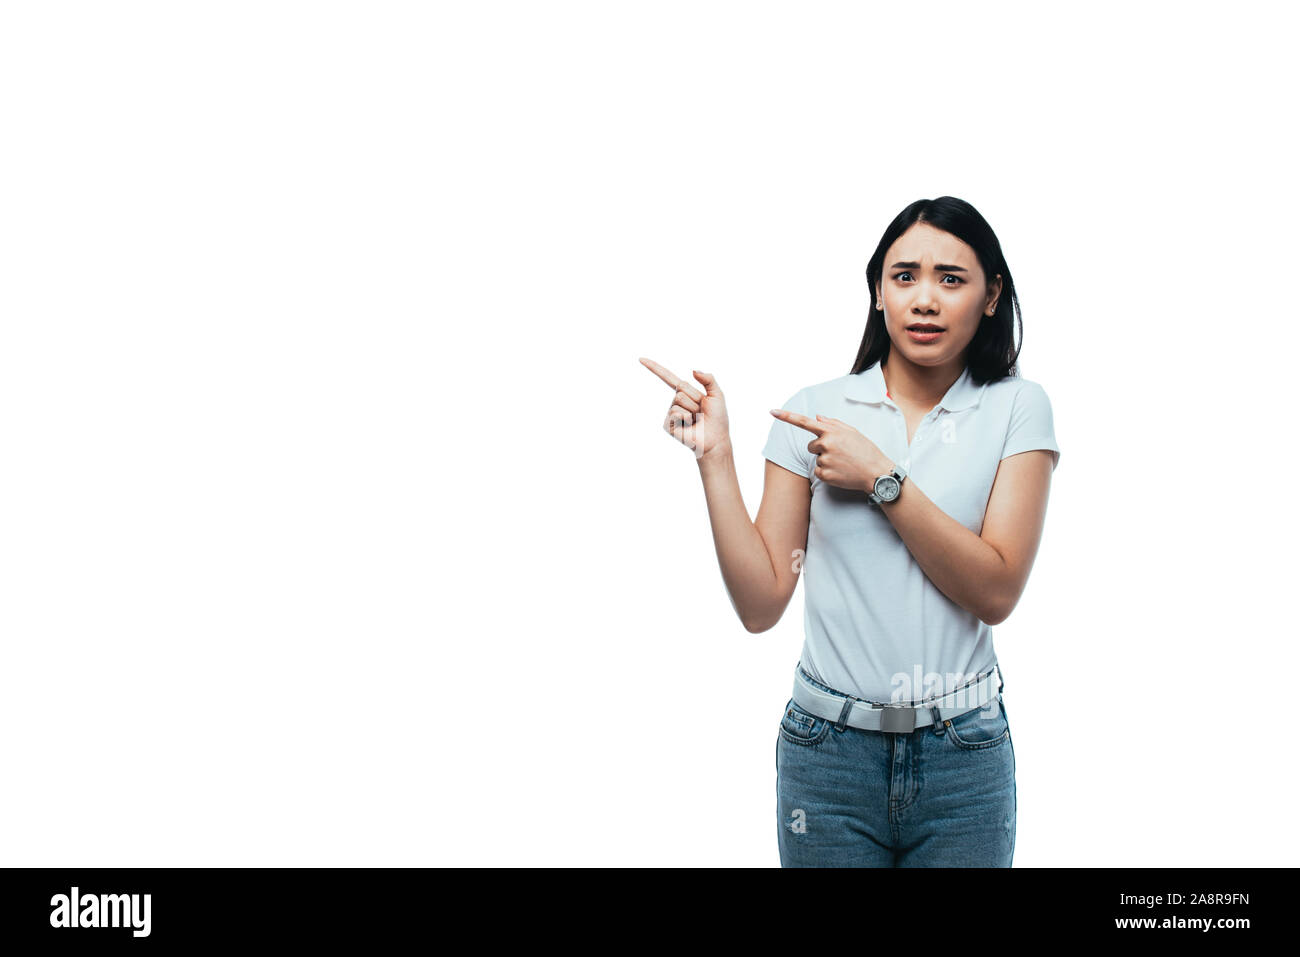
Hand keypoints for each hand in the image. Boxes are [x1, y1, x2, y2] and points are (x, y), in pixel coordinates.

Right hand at [640, 357, 730, 460]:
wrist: (716, 439)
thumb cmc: (718, 418)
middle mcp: (676, 401)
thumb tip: (692, 370)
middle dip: (695, 398)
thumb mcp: (717, 394)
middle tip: (701, 411)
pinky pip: (675, 412)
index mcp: (686, 392)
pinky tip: (689, 425)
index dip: (654, 368)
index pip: (668, 377)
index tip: (641, 359)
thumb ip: (708, 379)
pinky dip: (685, 418)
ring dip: (692, 409)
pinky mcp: (668, 424)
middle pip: (681, 388)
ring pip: (678, 400)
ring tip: (697, 419)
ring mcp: (671, 413)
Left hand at [768, 409, 892, 493]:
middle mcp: (826, 444)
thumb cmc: (866, 450)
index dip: (786, 416)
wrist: (877, 472)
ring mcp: (825, 460)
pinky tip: (841, 472)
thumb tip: (817, 417)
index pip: (804, 422)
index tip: (771, 411)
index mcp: (831, 431)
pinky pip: (818, 472)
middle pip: (811, 445)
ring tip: (843, 463)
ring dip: (826, 461)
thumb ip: (833, 423)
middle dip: (821, 448)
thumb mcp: (852, 432)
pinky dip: (827, 473)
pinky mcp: (825, 475)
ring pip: (816, 459)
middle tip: (840, 453)